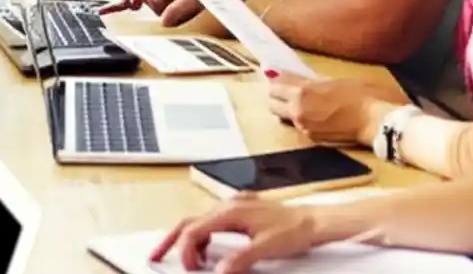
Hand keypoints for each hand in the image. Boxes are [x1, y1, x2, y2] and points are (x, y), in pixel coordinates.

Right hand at [150, 192, 320, 272]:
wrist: (315, 220)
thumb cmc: (296, 229)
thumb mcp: (267, 248)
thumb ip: (241, 259)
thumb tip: (220, 271)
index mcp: (230, 211)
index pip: (195, 230)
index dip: (185, 250)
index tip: (187, 268)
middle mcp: (228, 206)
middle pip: (189, 221)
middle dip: (171, 239)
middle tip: (156, 254)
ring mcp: (234, 207)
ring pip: (199, 221)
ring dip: (186, 238)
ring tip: (180, 256)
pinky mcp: (241, 212)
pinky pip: (212, 222)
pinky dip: (202, 236)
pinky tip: (207, 247)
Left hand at [267, 74, 386, 143]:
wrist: (378, 122)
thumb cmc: (364, 95)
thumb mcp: (336, 79)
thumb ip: (314, 80)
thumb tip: (300, 77)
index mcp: (303, 90)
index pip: (277, 81)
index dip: (278, 76)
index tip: (279, 74)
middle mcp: (297, 109)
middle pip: (271, 99)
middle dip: (277, 92)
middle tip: (286, 88)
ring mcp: (302, 125)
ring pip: (281, 114)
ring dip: (285, 106)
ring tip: (299, 101)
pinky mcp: (311, 138)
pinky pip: (297, 125)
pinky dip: (300, 119)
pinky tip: (313, 114)